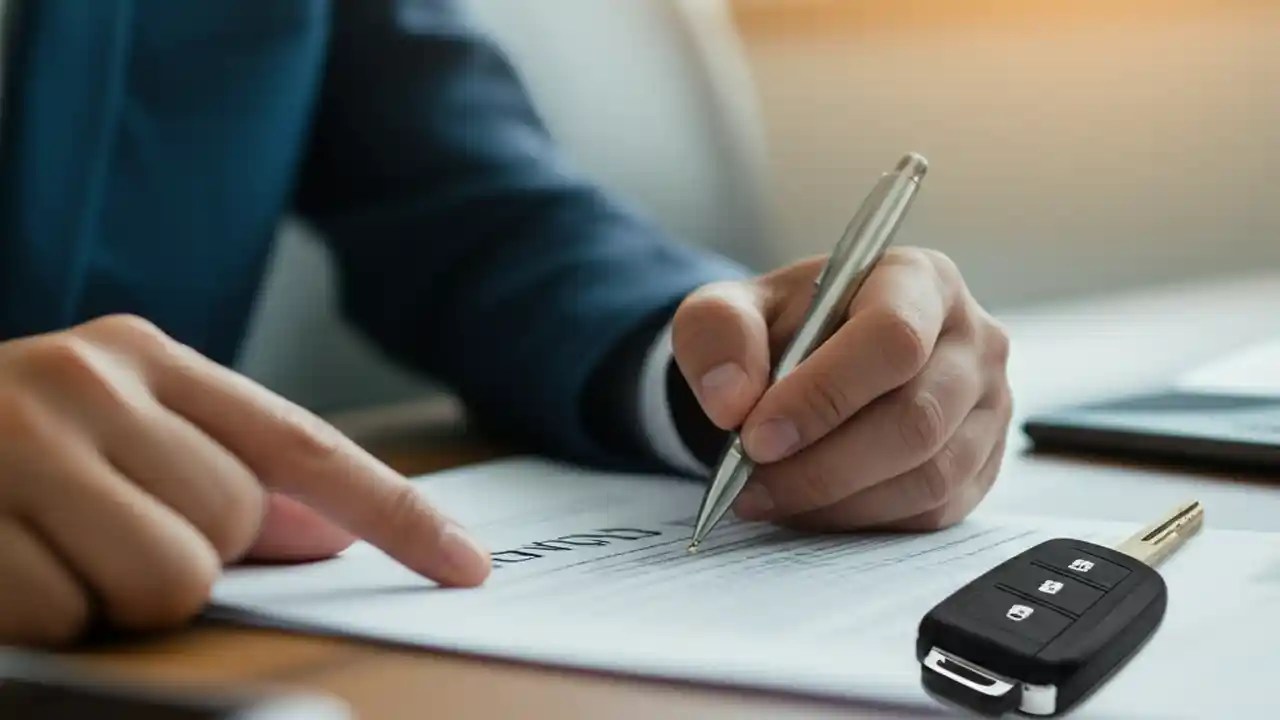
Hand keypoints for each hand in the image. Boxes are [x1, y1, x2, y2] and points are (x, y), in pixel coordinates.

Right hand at [0, 315, 489, 645]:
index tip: (466, 568)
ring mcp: (14, 442)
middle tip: (85, 530)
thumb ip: (219, 475)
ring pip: (165, 584)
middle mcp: (85, 381)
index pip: (306, 446)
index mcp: (142, 357)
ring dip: (108, 598)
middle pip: (233, 531)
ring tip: (38, 551)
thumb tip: (327, 531)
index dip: (397, 513)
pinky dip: (37, 616)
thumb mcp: (107, 435)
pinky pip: (65, 617)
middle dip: (179, 561)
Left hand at [672, 248, 1011, 530]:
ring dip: (837, 500)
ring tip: (770, 494)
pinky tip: (810, 505)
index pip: (893, 338)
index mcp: (919, 279)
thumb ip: (717, 334)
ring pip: (927, 476)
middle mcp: (971, 339)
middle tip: (752, 480)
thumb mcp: (729, 310)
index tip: (757, 437)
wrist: (807, 362)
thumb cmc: (781, 330)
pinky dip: (861, 519)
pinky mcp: (981, 464)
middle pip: (915, 418)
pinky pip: (931, 511)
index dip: (824, 395)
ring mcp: (987, 406)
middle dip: (822, 464)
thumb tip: (731, 400)